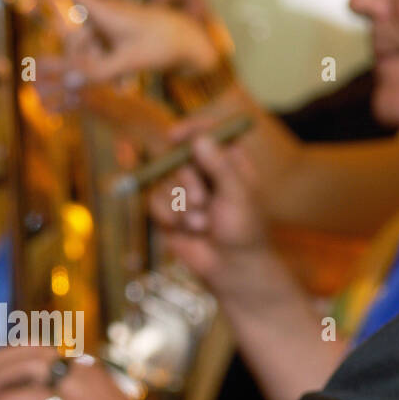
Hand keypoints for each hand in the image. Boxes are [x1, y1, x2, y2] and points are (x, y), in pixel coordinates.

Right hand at [38, 0, 221, 89]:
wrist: (188, 42)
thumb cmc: (161, 46)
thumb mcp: (129, 62)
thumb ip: (96, 73)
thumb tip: (68, 83)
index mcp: (105, 11)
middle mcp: (104, 13)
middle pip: (74, 38)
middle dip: (82, 60)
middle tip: (107, 75)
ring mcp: (109, 23)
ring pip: (86, 48)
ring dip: (96, 66)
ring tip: (122, 81)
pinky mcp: (115, 33)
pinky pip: (98, 51)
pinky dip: (106, 66)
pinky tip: (122, 83)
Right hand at [147, 125, 265, 299]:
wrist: (231, 269)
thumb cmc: (244, 231)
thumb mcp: (237, 196)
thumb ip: (220, 166)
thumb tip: (200, 139)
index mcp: (228, 162)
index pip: (207, 133)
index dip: (190, 130)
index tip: (175, 136)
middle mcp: (204, 173)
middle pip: (178, 157)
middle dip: (186, 180)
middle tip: (201, 201)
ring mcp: (184, 192)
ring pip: (164, 181)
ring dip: (180, 205)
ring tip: (200, 224)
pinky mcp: (169, 212)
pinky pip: (154, 202)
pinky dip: (168, 217)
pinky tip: (185, 231)